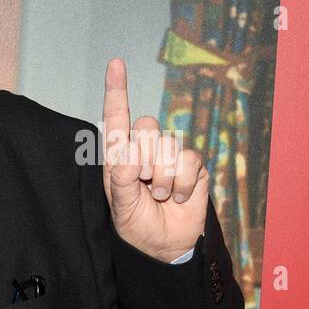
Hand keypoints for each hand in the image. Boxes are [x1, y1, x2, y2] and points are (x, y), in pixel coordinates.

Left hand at [101, 57, 208, 262]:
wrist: (163, 245)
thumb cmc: (135, 224)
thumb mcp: (122, 206)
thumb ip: (122, 180)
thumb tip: (130, 154)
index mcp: (120, 155)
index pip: (117, 118)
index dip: (117, 91)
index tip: (115, 63)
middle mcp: (144, 149)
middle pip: (147, 127)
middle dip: (144, 159)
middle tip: (144, 184)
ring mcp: (170, 155)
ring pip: (169, 146)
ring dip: (164, 178)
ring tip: (160, 195)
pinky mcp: (193, 166)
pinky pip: (190, 161)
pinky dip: (182, 184)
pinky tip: (178, 197)